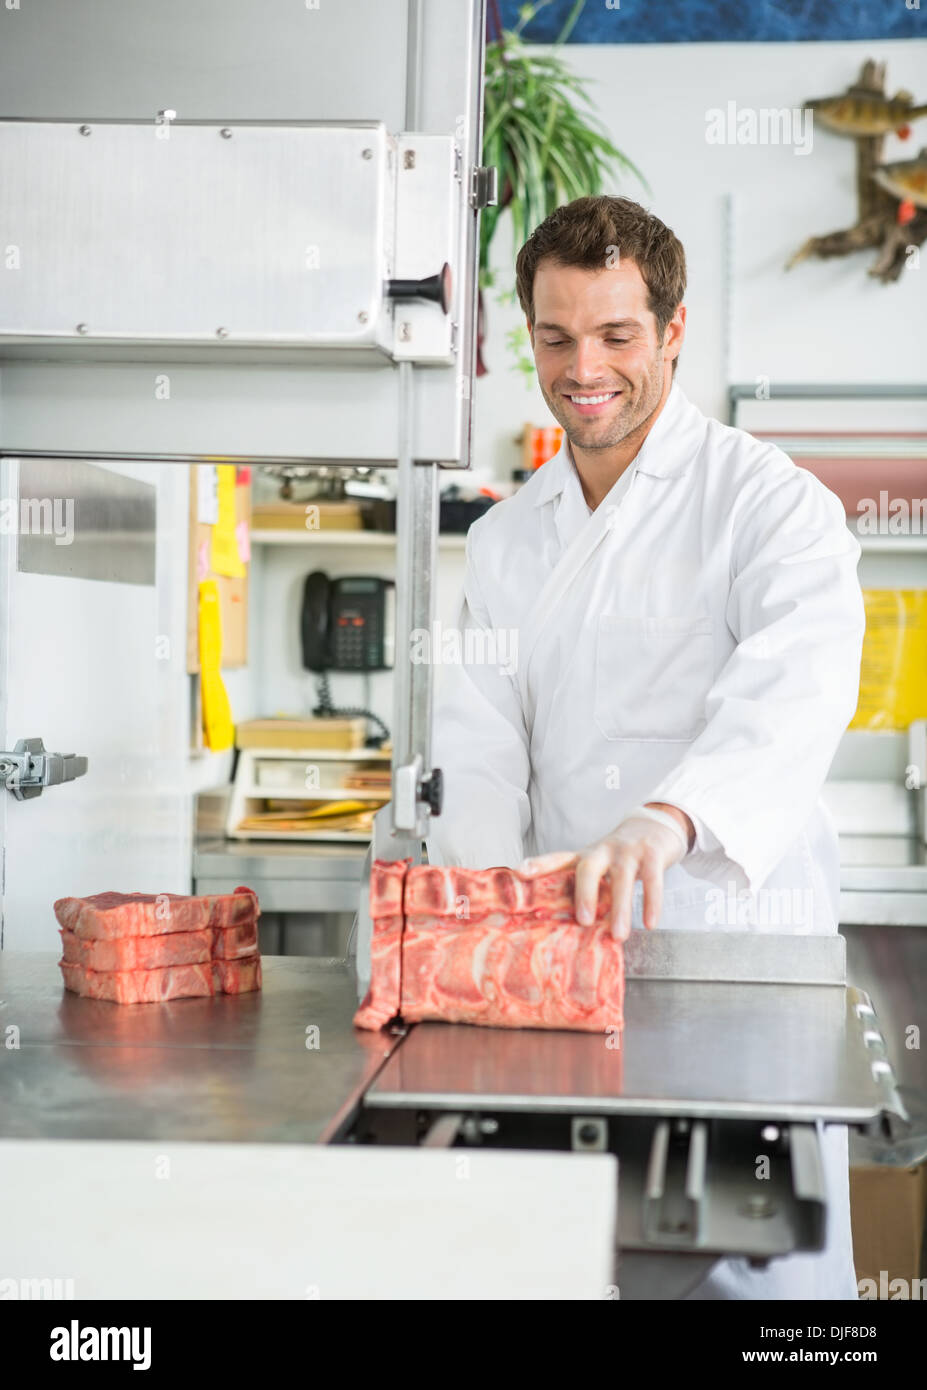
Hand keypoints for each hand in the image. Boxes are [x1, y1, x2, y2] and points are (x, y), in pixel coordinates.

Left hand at [518, 804, 693, 939]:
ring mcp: (628, 851)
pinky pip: (652, 879)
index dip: (539, 865)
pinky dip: (651, 902)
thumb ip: (587, 889)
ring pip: (622, 879)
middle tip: (583, 921)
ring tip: (619, 935)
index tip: (520, 873)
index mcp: (586, 855)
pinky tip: (650, 923)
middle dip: (584, 894)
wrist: (655, 825)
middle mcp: (603, 850)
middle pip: (588, 868)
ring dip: (621, 908)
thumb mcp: (600, 864)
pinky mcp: (652, 854)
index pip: (558, 859)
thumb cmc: (621, 854)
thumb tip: (572, 928)